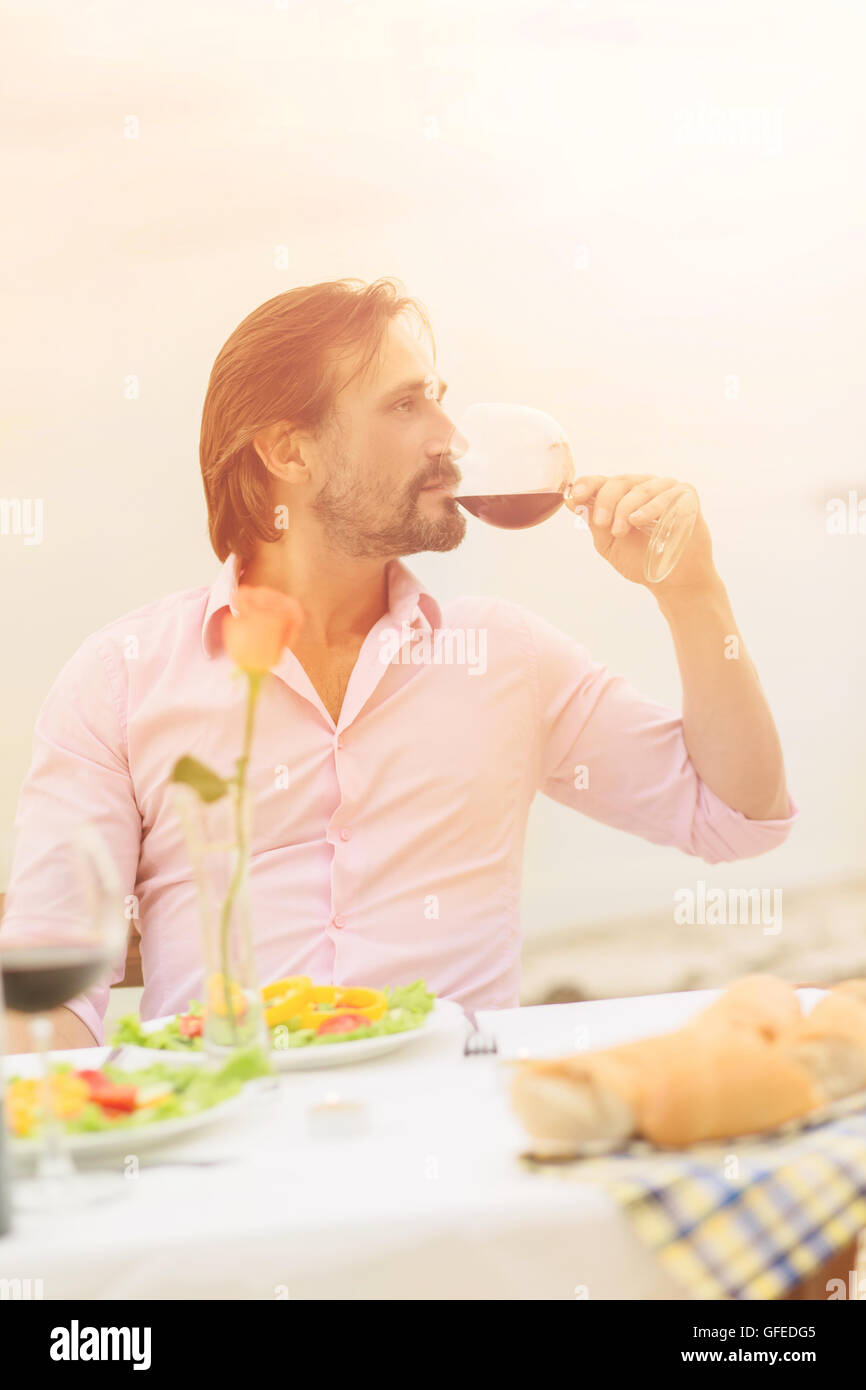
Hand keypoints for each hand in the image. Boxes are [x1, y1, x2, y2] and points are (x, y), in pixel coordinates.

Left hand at [562, 473, 717, 593]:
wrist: (671, 580)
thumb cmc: (641, 560)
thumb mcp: (609, 543)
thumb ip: (593, 521)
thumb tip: (571, 500)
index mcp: (623, 496)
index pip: (602, 481)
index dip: (587, 484)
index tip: (576, 496)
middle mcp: (643, 487)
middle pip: (619, 481)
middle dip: (606, 501)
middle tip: (601, 523)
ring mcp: (666, 490)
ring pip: (641, 487)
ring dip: (625, 507)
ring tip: (619, 530)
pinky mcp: (686, 497)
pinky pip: (668, 494)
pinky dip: (651, 506)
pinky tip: (638, 520)